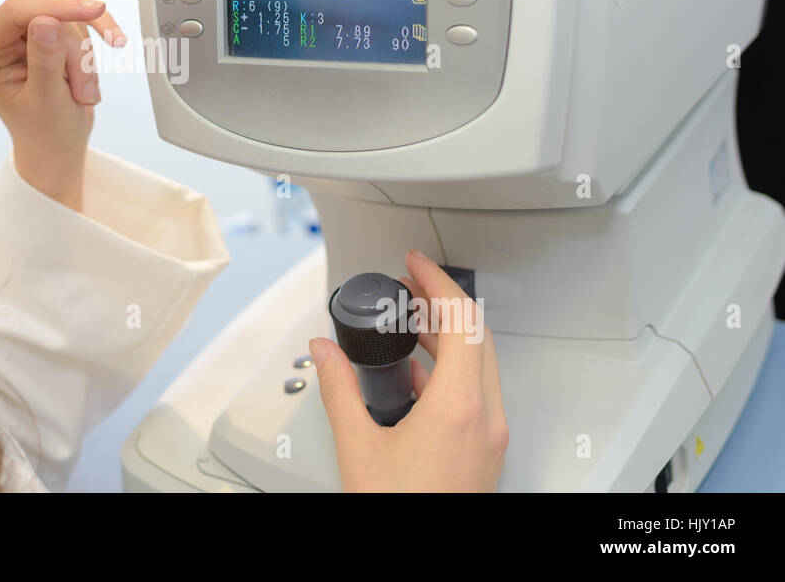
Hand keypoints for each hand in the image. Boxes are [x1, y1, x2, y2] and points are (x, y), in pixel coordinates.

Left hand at [0, 0, 125, 210]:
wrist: (58, 146)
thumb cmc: (45, 132)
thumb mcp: (46, 102)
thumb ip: (45, 62)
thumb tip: (46, 21)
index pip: (17, 10)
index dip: (56, 6)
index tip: (94, 11)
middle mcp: (4, 37)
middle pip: (49, 12)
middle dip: (76, 51)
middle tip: (84, 91)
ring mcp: (28, 33)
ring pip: (70, 19)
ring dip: (85, 59)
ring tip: (84, 95)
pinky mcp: (52, 33)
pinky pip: (81, 22)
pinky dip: (94, 47)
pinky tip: (100, 67)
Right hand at [310, 250, 508, 490]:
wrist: (425, 561)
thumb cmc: (400, 509)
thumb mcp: (357, 446)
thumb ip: (338, 388)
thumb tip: (324, 350)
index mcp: (458, 407)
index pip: (460, 319)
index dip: (436, 281)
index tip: (414, 263)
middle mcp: (486, 417)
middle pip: (477, 334)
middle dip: (444, 301)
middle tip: (412, 286)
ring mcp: (491, 436)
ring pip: (481, 363)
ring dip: (450, 334)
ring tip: (411, 323)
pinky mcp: (486, 452)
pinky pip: (478, 392)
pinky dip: (451, 369)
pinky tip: (417, 375)